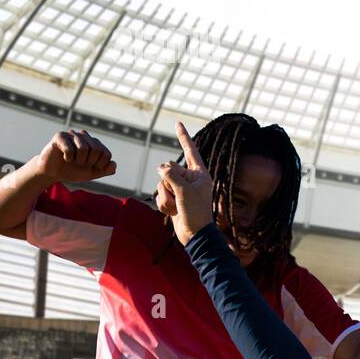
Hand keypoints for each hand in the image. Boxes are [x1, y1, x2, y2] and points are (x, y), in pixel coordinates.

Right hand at [36, 130, 116, 183]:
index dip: (99, 165)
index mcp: (95, 143)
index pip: (106, 154)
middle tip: (80, 164)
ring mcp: (73, 135)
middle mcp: (85, 136)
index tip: (90, 167)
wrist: (52, 173)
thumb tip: (114, 164)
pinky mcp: (60, 136)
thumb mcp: (91, 173)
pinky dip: (69, 158)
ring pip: (84, 148)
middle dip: (89, 162)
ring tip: (73, 161)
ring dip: (79, 160)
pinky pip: (70, 148)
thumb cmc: (72, 171)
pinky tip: (65, 158)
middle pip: (97, 149)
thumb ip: (105, 170)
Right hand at [156, 122, 214, 243]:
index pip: (190, 150)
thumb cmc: (196, 212)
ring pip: (161, 183)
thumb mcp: (184, 191)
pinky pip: (159, 195)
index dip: (183, 137)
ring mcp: (181, 188)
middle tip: (180, 198)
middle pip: (168, 170)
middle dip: (168, 184)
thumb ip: (171, 175)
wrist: (195, 235)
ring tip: (177, 207)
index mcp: (200, 173)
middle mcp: (190, 178)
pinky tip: (173, 213)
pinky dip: (163, 204)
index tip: (178, 123)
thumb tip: (161, 167)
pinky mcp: (173, 198)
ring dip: (166, 197)